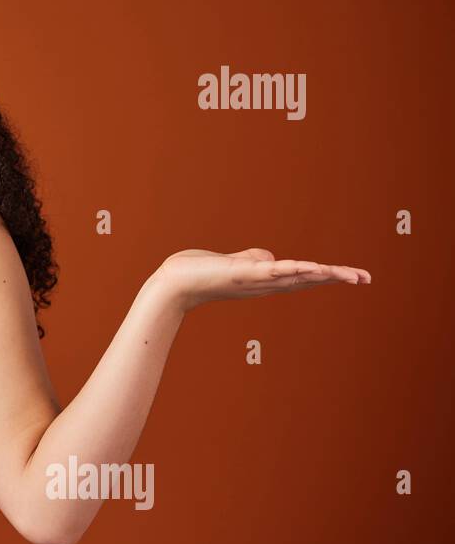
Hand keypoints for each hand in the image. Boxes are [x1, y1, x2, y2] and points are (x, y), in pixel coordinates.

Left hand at [152, 247, 371, 313]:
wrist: (175, 283)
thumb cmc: (202, 273)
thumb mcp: (236, 263)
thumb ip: (256, 260)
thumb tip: (272, 259)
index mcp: (266, 281)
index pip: (304, 278)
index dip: (330, 276)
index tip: (357, 277)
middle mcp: (265, 284)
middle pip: (309, 279)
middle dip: (338, 277)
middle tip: (367, 278)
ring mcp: (256, 280)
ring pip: (297, 276)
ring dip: (324, 274)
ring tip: (350, 275)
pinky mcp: (243, 273)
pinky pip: (274, 270)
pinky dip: (294, 269)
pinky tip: (313, 268)